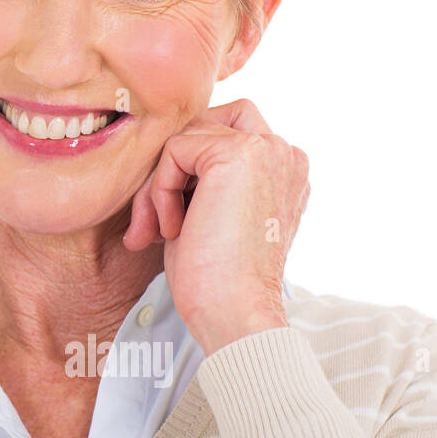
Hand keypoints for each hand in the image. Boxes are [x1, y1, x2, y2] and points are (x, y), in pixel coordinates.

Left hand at [122, 98, 310, 355]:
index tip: (168, 226)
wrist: (233, 312)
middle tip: (152, 225)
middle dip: (168, 170)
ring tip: (159, 231)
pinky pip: (173, 150)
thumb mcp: (208, 213)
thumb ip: (197, 175)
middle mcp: (283, 152)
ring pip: (183, 138)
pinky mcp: (240, 153)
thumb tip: (155, 151)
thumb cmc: (215, 277)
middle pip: (202, 125)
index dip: (182, 173)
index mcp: (283, 169)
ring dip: (158, 186)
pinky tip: (172, 230)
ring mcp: (267, 148)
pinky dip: (159, 190)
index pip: (218, 136)